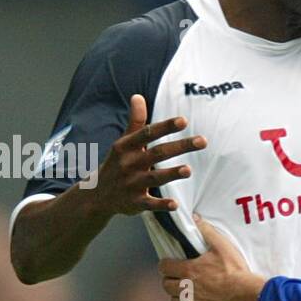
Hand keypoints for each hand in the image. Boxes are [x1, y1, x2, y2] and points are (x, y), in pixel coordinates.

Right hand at [88, 94, 205, 216]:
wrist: (97, 194)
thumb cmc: (117, 163)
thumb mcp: (123, 143)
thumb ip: (135, 122)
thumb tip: (138, 96)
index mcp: (126, 147)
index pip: (148, 134)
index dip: (165, 127)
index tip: (184, 120)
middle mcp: (129, 164)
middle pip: (157, 153)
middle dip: (180, 147)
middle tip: (203, 141)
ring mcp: (131, 184)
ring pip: (154, 178)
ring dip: (171, 174)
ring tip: (189, 170)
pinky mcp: (134, 203)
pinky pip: (149, 204)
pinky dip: (161, 205)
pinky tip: (175, 205)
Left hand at [160, 215, 266, 300]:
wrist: (249, 297)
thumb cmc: (236, 272)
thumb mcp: (223, 247)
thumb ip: (207, 232)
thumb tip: (195, 218)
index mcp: (188, 270)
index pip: (164, 267)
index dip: (168, 265)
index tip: (174, 266)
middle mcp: (184, 288)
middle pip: (166, 285)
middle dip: (172, 281)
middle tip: (183, 280)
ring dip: (179, 298)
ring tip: (190, 295)